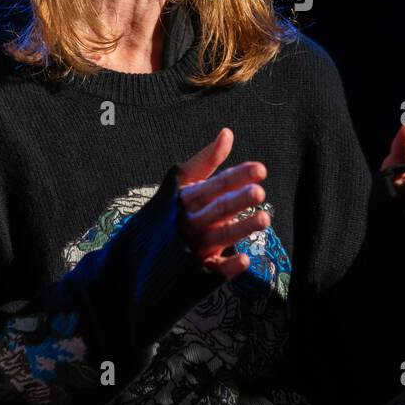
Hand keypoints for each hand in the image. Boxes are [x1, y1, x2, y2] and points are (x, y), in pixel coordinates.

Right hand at [175, 127, 270, 280]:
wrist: (139, 257)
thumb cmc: (168, 213)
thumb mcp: (181, 185)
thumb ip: (206, 161)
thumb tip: (228, 132)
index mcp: (184, 200)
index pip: (213, 185)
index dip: (236, 177)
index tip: (260, 169)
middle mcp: (189, 223)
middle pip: (217, 209)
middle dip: (238, 201)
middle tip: (259, 192)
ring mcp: (194, 248)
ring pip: (220, 237)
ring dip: (242, 229)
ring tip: (265, 219)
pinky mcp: (199, 272)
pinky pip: (215, 270)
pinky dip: (228, 267)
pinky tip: (244, 259)